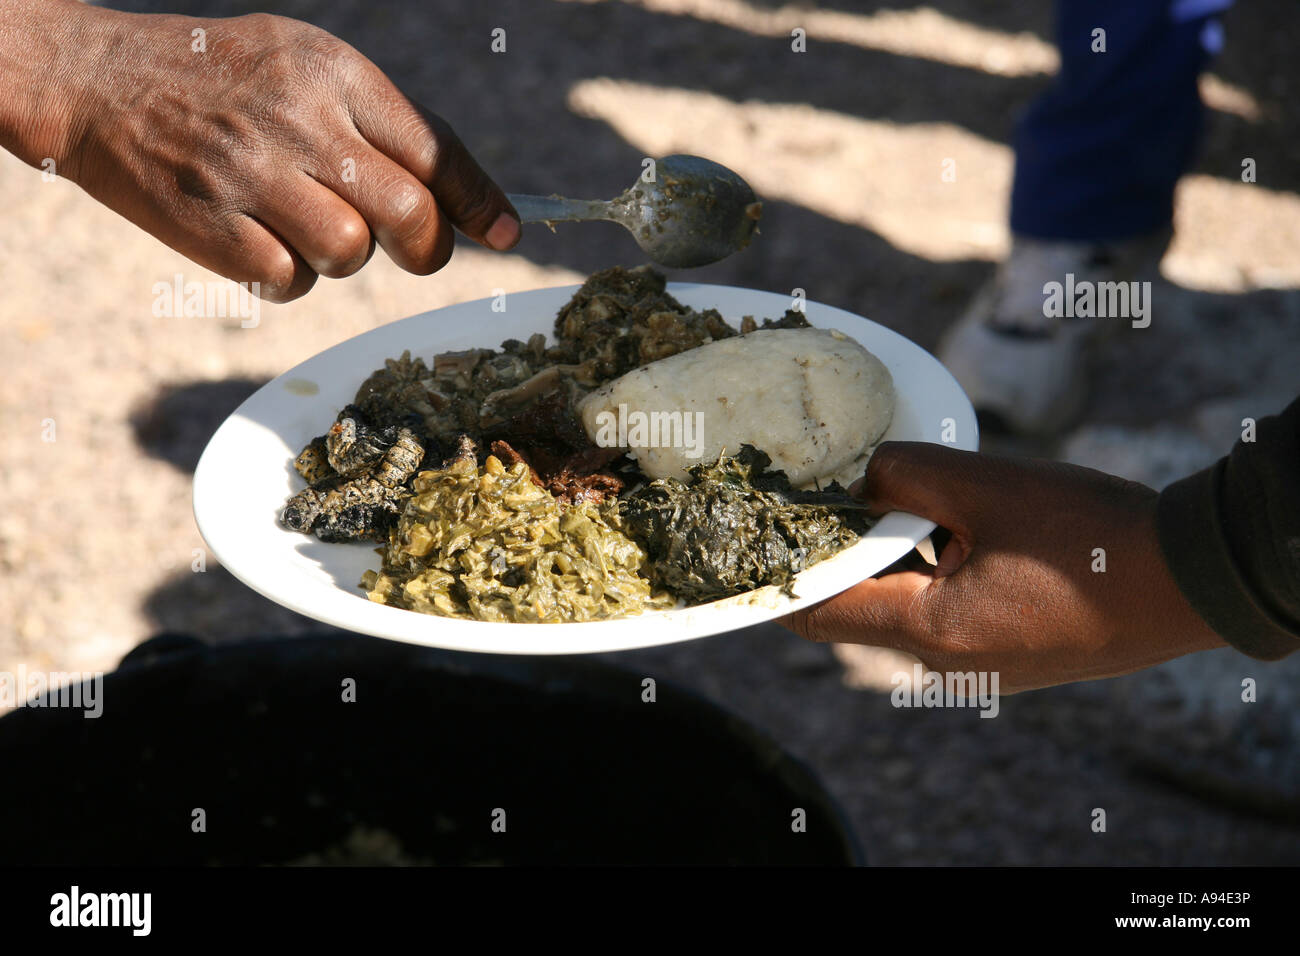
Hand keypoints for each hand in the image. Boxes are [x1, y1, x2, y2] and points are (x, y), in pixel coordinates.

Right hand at [12, 3, 518, 301]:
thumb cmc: (222, 78)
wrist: (99, 82)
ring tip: (304, 224)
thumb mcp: (303, 64)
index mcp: (333, 74)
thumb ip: (377, 121)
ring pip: (351, 254)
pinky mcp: (213, 228)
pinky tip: (259, 241)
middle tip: (415, 251)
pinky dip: (287, 277)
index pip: (434, 149)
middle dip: (426, 248)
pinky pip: (289, 281)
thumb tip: (456, 196)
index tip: (508, 234)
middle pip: (409, 216)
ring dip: (344, 257)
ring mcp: (254, 176)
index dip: (480, 201)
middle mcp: (300, 122)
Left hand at [779, 442, 1225, 692]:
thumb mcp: (986, 487)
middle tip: (816, 492)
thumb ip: (905, 475)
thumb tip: (857, 476)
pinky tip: (944, 523)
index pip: (817, 611)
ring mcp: (979, 664)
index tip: (749, 534)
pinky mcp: (1006, 652)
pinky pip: (944, 609)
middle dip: (838, 550)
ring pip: (902, 604)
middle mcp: (945, 661)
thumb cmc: (1092, 535)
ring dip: (889, 553)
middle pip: (857, 605)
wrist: (1190, 577)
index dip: (776, 573)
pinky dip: (929, 568)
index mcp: (929, 632)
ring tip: (884, 496)